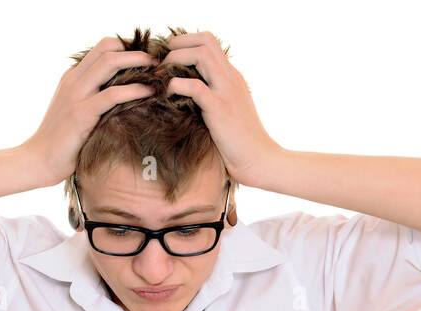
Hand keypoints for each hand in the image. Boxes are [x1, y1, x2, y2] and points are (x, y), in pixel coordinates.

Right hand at [23, 37, 158, 185]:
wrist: (39, 160)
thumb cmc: (62, 142)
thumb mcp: (77, 112)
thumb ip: (95, 99)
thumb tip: (124, 98)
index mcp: (73, 77)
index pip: (102, 48)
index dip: (126, 48)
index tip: (146, 60)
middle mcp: (74, 80)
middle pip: (108, 49)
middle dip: (136, 51)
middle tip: (157, 61)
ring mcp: (76, 95)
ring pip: (110, 63)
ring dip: (138, 63)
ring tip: (158, 72)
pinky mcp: (81, 113)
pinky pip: (112, 94)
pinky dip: (134, 89)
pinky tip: (149, 92)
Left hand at [161, 31, 281, 187]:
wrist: (259, 160)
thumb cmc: (240, 142)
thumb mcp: (227, 111)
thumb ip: (212, 96)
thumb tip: (187, 94)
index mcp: (232, 77)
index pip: (209, 42)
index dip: (186, 42)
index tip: (168, 57)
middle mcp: (231, 78)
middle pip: (205, 40)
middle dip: (177, 44)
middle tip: (160, 62)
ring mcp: (227, 92)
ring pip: (201, 55)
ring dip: (175, 60)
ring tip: (161, 76)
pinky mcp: (220, 109)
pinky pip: (194, 86)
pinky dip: (176, 86)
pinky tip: (168, 96)